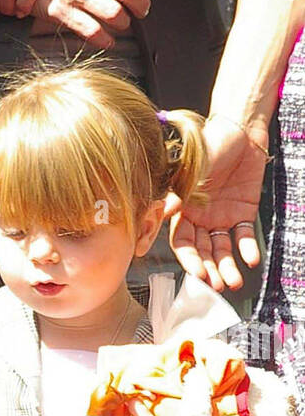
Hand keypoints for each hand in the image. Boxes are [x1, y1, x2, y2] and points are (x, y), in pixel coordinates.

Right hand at [167, 115, 267, 291]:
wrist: (240, 130)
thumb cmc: (210, 144)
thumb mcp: (192, 168)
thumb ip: (179, 191)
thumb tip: (165, 210)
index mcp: (183, 210)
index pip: (182, 243)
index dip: (189, 260)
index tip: (197, 273)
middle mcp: (200, 218)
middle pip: (202, 251)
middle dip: (209, 270)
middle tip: (215, 286)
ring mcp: (221, 217)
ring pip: (222, 249)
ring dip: (227, 267)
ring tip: (233, 282)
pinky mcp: (242, 212)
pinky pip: (244, 235)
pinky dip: (248, 248)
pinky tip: (250, 260)